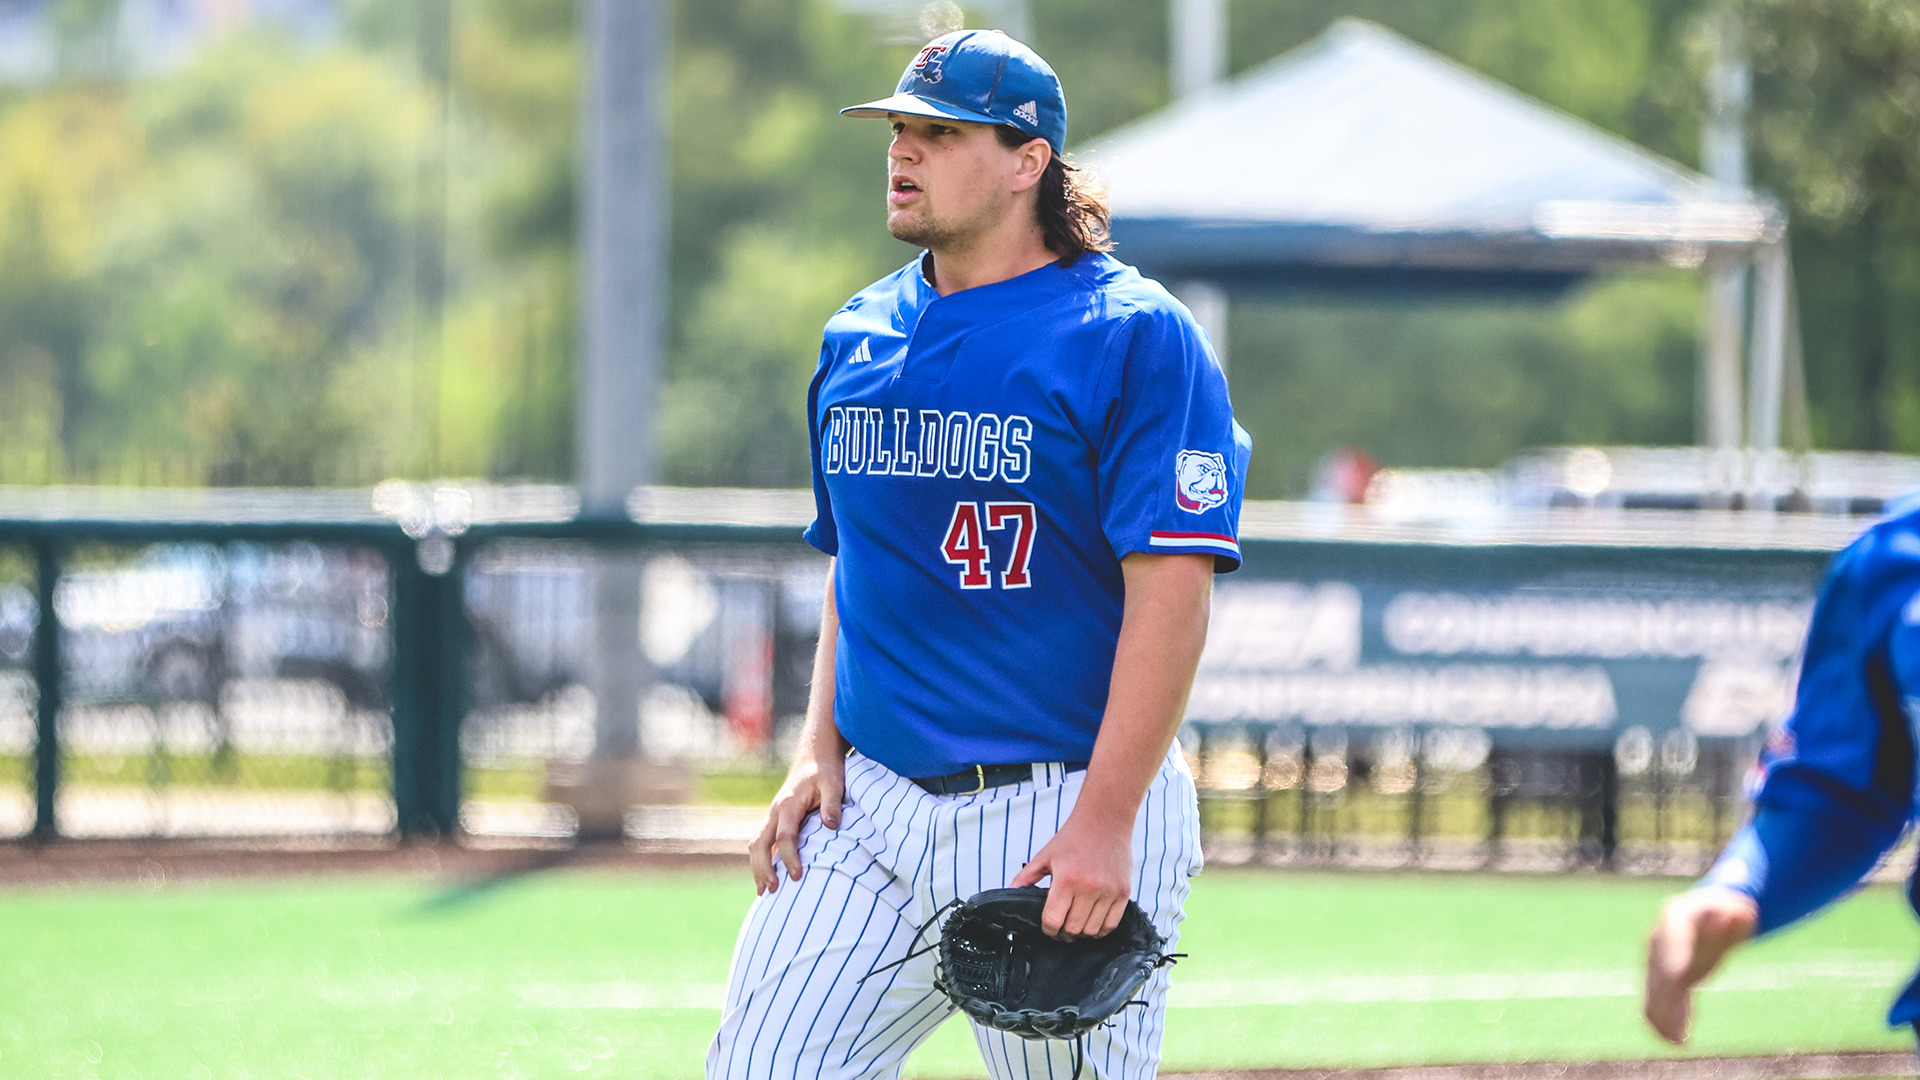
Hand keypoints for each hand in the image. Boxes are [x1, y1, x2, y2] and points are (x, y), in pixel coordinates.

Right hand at [747, 749, 844, 895]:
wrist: (815, 754)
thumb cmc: (826, 770)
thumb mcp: (834, 783)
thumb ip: (832, 804)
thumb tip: (830, 826)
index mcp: (788, 804)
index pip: (785, 836)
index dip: (790, 858)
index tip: (798, 876)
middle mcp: (775, 811)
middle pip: (759, 844)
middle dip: (763, 869)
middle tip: (772, 891)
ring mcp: (773, 816)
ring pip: (756, 844)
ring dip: (757, 867)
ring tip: (763, 892)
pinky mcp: (776, 820)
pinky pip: (762, 842)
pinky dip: (761, 860)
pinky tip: (767, 877)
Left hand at [1008, 815, 1132, 938]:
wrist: (1105, 819)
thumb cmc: (1074, 836)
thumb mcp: (1046, 854)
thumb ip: (1026, 876)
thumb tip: (1010, 892)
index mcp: (1066, 879)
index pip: (1053, 920)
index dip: (1048, 929)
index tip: (1048, 926)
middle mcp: (1088, 888)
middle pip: (1073, 929)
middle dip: (1063, 934)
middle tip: (1060, 928)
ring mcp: (1108, 891)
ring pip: (1092, 931)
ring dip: (1081, 933)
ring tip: (1076, 925)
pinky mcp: (1124, 892)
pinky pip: (1112, 924)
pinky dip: (1101, 930)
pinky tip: (1093, 923)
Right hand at [1643, 887, 1758, 1044]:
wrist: (1713, 913)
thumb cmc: (1728, 909)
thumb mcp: (1736, 908)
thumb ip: (1735, 914)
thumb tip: (1738, 916)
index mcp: (1674, 917)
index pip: (1671, 939)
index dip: (1673, 958)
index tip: (1675, 976)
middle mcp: (1659, 940)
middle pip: (1659, 970)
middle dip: (1666, 996)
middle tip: (1676, 1021)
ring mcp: (1660, 959)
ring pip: (1657, 989)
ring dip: (1665, 1015)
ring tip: (1678, 1041)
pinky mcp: (1667, 977)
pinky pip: (1661, 999)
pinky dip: (1665, 1019)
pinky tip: (1676, 1041)